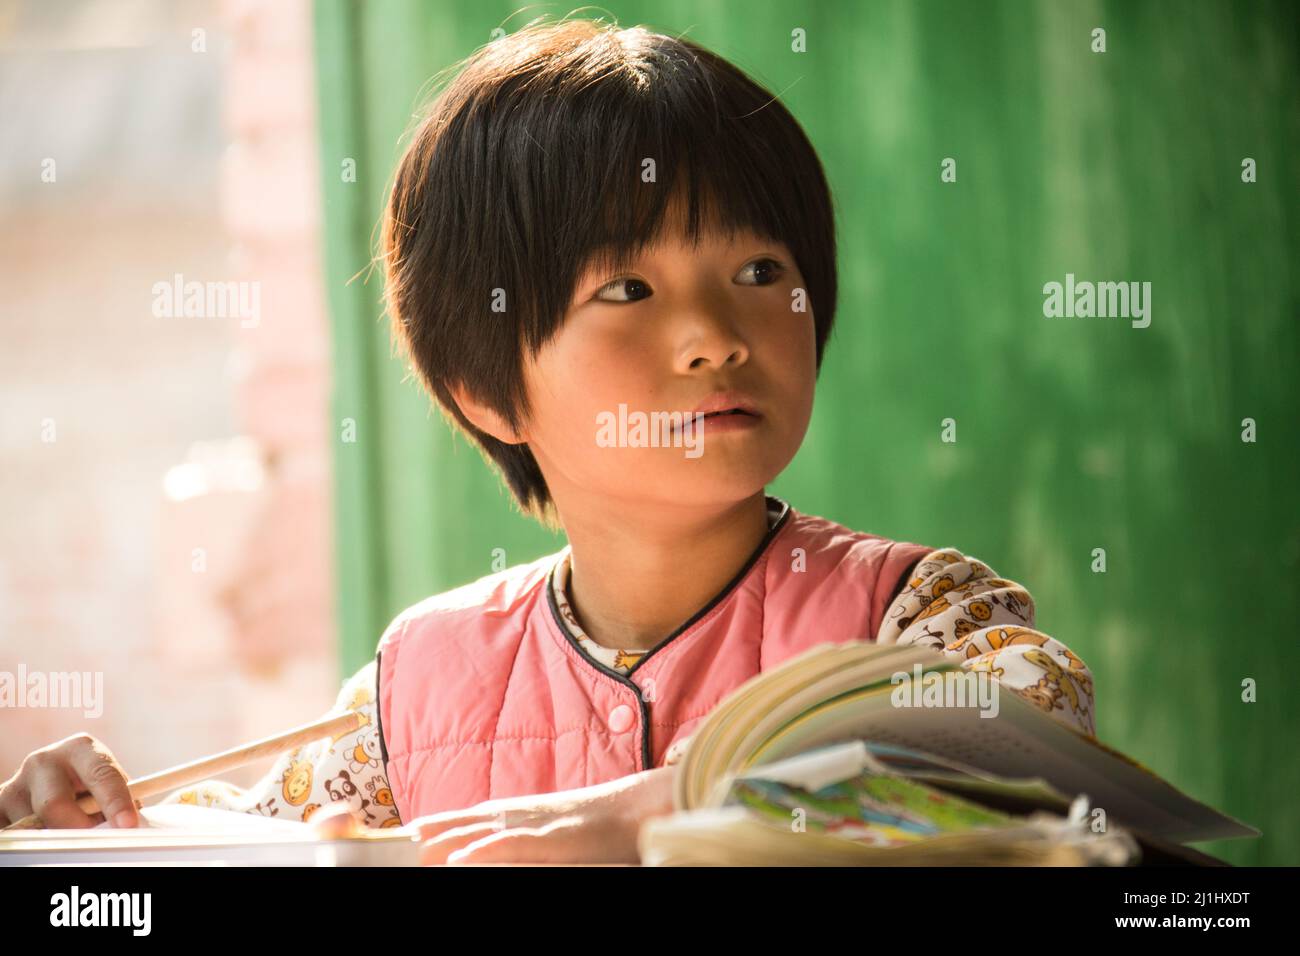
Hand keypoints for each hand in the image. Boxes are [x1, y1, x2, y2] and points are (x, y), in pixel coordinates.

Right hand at [0, 733, 139, 828]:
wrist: (51, 782)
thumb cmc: (90, 787)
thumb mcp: (105, 786)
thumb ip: (111, 801)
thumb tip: (120, 828)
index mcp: (81, 749)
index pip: (101, 775)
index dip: (115, 801)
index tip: (127, 824)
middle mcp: (44, 761)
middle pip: (55, 804)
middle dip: (75, 826)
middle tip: (91, 841)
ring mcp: (16, 784)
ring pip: (31, 825)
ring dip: (52, 835)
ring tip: (65, 831)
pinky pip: (12, 833)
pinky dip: (29, 841)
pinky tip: (41, 837)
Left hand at [413, 764, 675, 864]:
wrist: (636, 809)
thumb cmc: (596, 825)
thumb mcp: (551, 829)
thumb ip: (520, 837)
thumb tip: (491, 849)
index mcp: (516, 813)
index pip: (465, 818)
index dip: (436, 824)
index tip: (406, 832)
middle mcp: (518, 814)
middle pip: (464, 822)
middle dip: (431, 833)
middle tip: (398, 841)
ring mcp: (534, 823)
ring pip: (480, 831)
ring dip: (446, 839)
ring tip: (414, 847)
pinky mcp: (552, 837)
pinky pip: (512, 844)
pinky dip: (485, 850)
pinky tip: (462, 858)